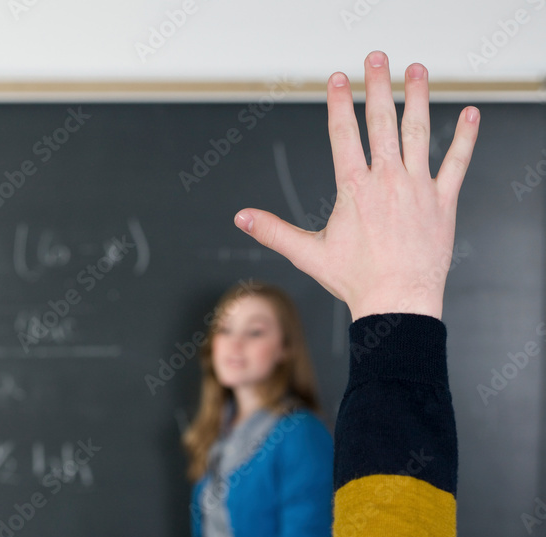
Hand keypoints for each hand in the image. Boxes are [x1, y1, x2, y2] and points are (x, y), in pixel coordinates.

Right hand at [234, 52, 479, 320]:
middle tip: (376, 58)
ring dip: (418, 97)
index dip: (340, 103)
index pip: (344, 134)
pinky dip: (465, 137)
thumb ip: (274, 231)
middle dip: (378, 84)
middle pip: (382, 121)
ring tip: (416, 71)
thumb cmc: (356, 281)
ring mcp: (417, 187)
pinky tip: (471, 115)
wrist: (397, 302)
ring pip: (419, 132)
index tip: (339, 79)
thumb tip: (241, 218)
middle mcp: (387, 180)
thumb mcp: (308, 254)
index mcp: (354, 189)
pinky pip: (456, 162)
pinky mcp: (442, 201)